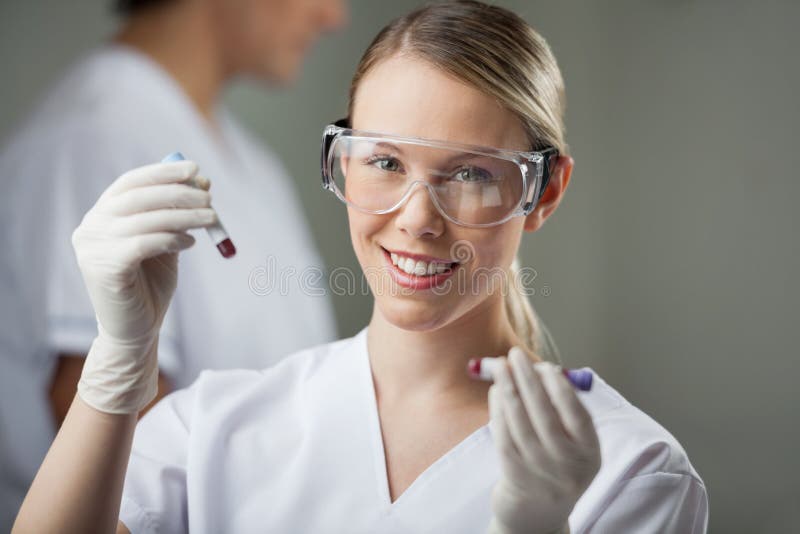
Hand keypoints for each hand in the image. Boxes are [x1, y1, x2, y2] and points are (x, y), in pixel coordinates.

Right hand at [72, 160, 213, 413]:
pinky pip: (143, 244)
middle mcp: (90, 228)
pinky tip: (190, 244)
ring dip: (184, 216)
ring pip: (145, 219)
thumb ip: (175, 214)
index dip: (163, 172)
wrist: (136, 331)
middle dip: (178, 192)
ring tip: (212, 218)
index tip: (195, 169)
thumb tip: (201, 180)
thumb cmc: (150, 285)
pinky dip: (170, 239)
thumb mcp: (165, 242)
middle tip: (210, 197)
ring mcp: (92, 248)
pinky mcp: (104, 268)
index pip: (130, 182)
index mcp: (100, 216)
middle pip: (138, 196)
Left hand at [488, 347, 600, 533]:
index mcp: (590, 452)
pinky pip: (504, 436)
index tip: (545, 366)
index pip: (576, 414)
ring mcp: (541, 473)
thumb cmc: (555, 463)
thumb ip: (561, 409)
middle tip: (514, 355)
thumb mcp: (572, 443)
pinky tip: (495, 392)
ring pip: (520, 423)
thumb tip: (538, 368)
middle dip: (527, 379)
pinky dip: (498, 410)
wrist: (538, 513)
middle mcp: (568, 465)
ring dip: (508, 389)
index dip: (559, 388)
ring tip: (499, 367)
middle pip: (544, 414)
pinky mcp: (515, 476)